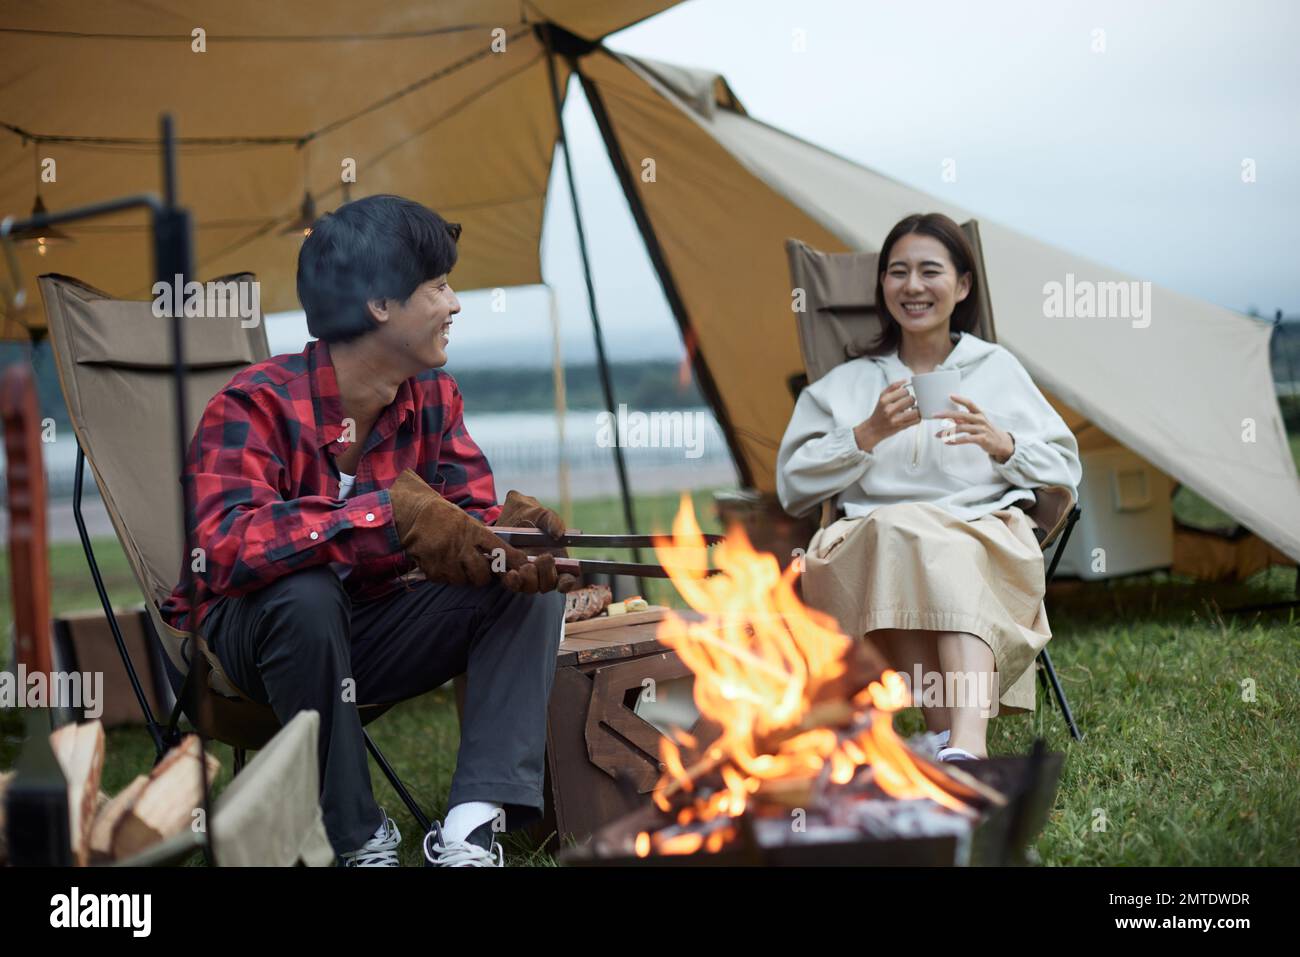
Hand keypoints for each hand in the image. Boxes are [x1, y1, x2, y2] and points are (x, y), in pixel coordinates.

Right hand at [389, 470, 530, 587]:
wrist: (415, 513)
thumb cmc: (444, 518)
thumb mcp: (467, 522)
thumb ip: (482, 539)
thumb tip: (502, 557)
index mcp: (474, 531)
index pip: (499, 549)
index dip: (512, 560)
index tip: (522, 567)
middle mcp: (461, 546)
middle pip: (481, 575)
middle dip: (481, 577)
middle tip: (476, 570)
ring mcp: (446, 558)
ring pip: (462, 581)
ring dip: (461, 576)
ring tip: (454, 563)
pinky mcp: (431, 567)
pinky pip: (444, 581)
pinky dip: (444, 576)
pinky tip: (440, 563)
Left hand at [493, 490, 577, 592]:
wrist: (508, 514)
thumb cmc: (531, 515)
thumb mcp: (542, 513)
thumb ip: (552, 521)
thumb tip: (559, 533)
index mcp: (557, 560)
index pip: (566, 579)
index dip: (567, 583)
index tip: (565, 581)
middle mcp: (542, 571)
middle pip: (547, 585)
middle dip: (546, 575)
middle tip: (544, 558)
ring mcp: (525, 574)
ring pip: (530, 587)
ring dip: (529, 580)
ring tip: (525, 566)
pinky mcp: (508, 573)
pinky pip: (512, 584)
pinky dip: (513, 581)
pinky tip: (511, 573)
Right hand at [854, 379, 920, 451]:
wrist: (874, 429)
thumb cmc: (880, 411)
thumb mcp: (882, 396)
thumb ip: (893, 387)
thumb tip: (905, 380)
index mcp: (884, 400)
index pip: (905, 391)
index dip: (907, 392)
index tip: (904, 396)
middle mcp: (889, 410)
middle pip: (911, 399)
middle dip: (911, 400)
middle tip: (907, 403)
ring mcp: (896, 420)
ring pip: (917, 410)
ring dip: (916, 409)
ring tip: (911, 409)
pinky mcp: (902, 427)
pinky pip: (917, 420)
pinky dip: (918, 417)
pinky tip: (912, 416)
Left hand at [937, 395, 1014, 462]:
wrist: (1001, 443)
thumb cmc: (985, 431)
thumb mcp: (976, 423)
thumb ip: (964, 420)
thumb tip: (949, 418)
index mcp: (978, 413)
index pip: (969, 403)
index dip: (960, 399)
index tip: (949, 395)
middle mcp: (980, 419)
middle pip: (962, 415)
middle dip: (947, 414)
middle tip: (934, 415)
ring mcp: (981, 429)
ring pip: (961, 428)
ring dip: (947, 431)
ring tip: (937, 434)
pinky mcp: (982, 439)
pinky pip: (965, 439)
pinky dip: (954, 440)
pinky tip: (947, 441)